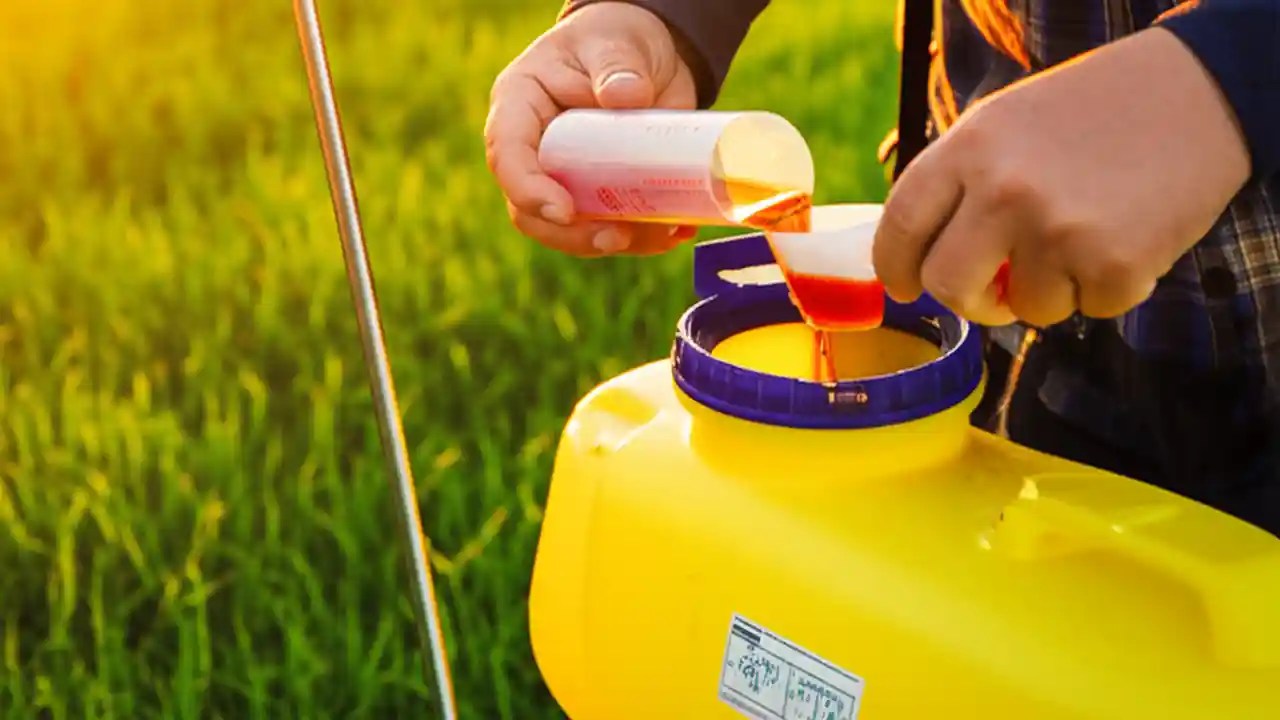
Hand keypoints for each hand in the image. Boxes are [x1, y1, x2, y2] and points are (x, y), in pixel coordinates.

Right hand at [484, 3, 698, 256]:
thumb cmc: (615, 39)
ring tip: (660, 234)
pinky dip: (644, 239)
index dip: (528, 190)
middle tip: (618, 237)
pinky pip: (613, 228)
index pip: (507, 156)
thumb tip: (627, 97)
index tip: (565, 211)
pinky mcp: (603, 196)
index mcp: (519, 108)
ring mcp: (568, 180)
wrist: (648, 56)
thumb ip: (616, 66)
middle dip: (574, 235)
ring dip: (615, 242)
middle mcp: (536, 153)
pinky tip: (675, 231)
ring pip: (573, 231)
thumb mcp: (614, 43)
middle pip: (533, 212)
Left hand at [872, 27, 1250, 327]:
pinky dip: (1106, 289)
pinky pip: (1088, 310)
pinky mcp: (1113, 264)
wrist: (1197, 94)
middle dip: (969, 300)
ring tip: (1084, 237)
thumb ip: (960, 186)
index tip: (907, 286)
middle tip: (993, 291)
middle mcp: (1003, 190)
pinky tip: (1125, 237)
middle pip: (946, 285)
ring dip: (1051, 290)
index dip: (897, 268)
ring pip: (1024, 309)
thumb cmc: (1092, 114)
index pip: (900, 226)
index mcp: (969, 149)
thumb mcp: (1005, 125)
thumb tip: (923, 260)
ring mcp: (1057, 229)